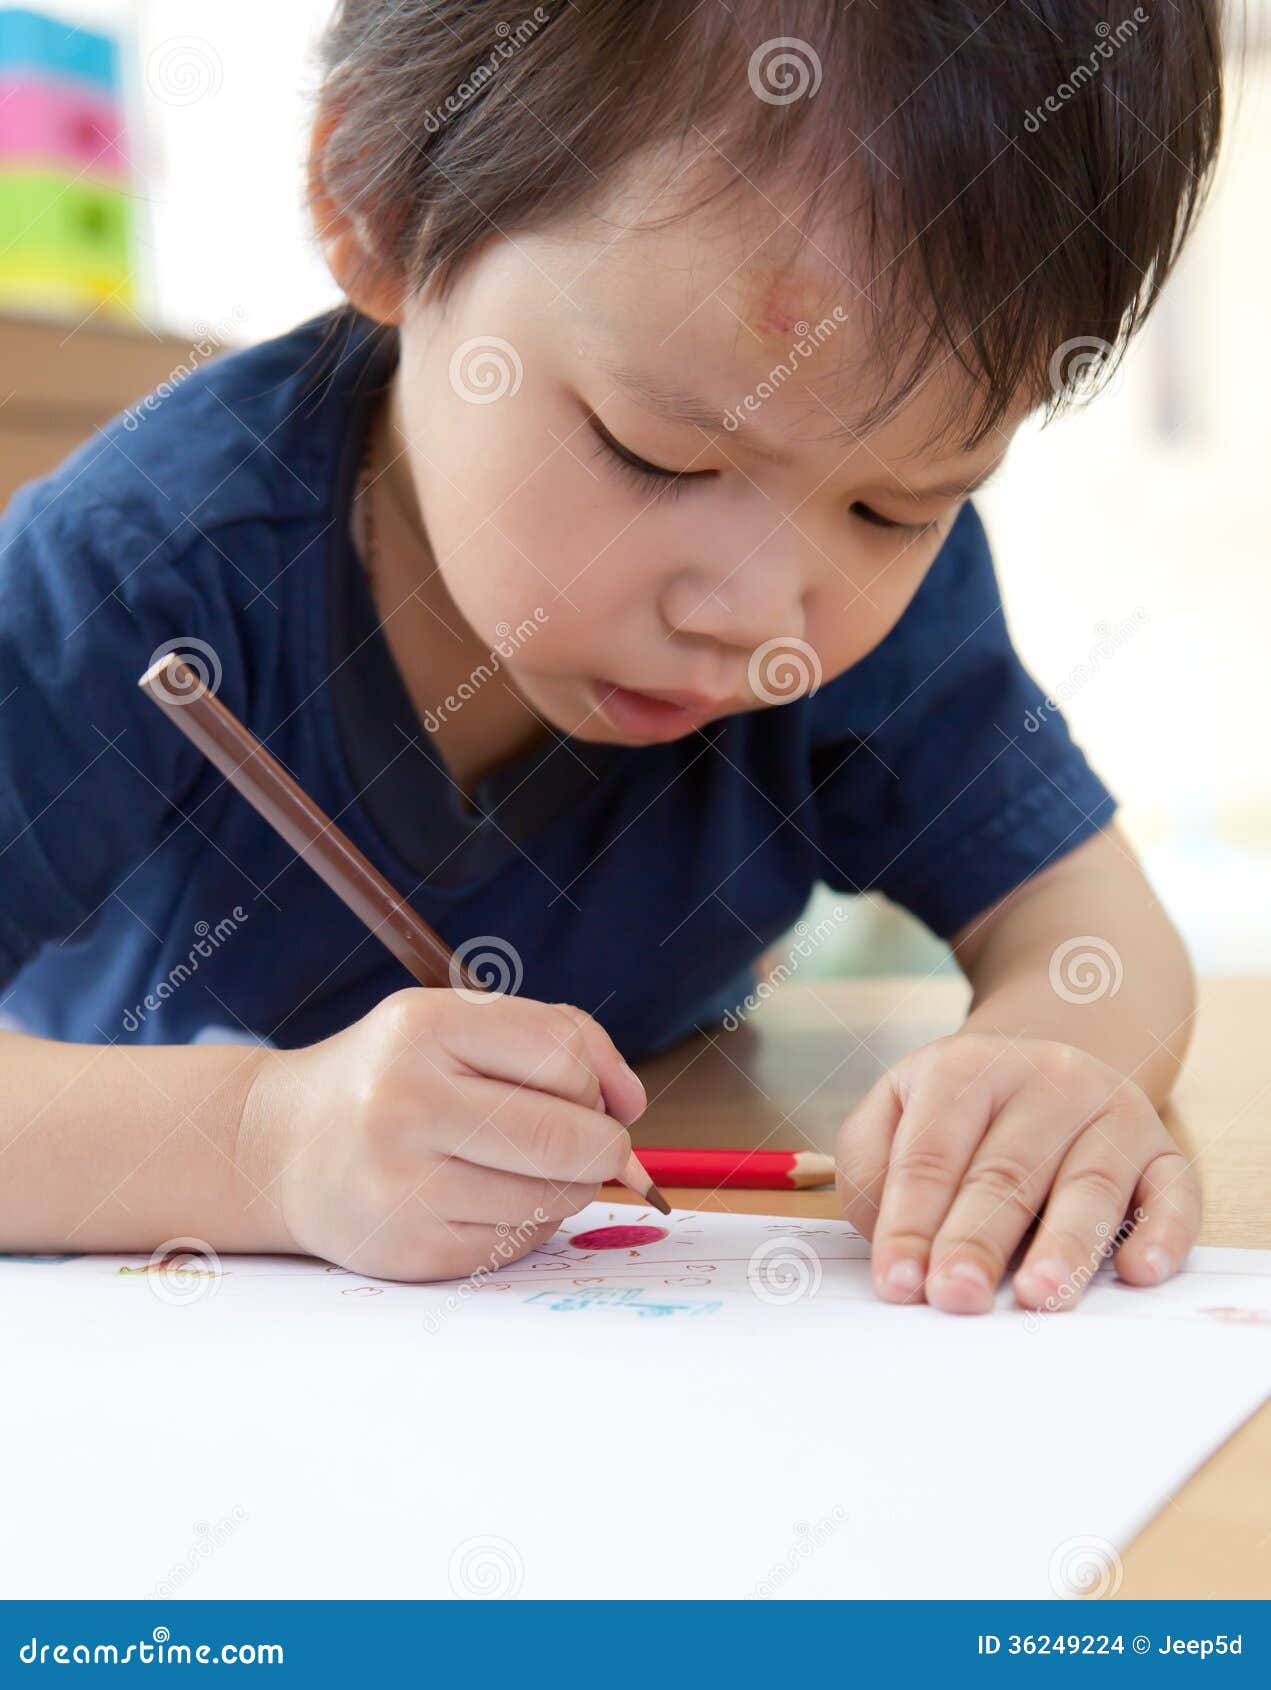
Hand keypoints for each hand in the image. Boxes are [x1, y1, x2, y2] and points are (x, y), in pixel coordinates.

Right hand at [239, 989, 644, 1280]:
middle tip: (592, 1143)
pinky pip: (521, 1243)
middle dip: (605, 1147)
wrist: (281, 1147)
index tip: (588, 1093)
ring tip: (527, 1165)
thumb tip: (632, 1103)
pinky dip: (530, 1222)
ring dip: (569, 1186)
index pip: (563, 1055)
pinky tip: (488, 1197)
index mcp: (423, 1028)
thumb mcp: (458, 1022)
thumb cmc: (394, 1075)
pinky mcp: (411, 1250)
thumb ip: (560, 1036)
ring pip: (554, 1197)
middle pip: (570, 1138)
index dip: (596, 1080)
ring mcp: (403, 1184)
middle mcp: (405, 1104)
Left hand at [834, 1032, 1199, 1314]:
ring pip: (1090, 1183)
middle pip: (1007, 1171)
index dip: (911, 1221)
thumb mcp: (896, 1111)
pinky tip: (1139, 1271)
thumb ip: (872, 1167)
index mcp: (965, 1069)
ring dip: (1065, 1243)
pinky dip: (1163, 1234)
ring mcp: (1111, 1112)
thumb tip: (889, 1238)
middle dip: (978, 1240)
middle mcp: (1046, 1081)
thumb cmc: (957, 1112)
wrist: (1046, 1068)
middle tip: (956, 1296)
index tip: (898, 1282)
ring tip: (1038, 1295)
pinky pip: (1174, 1192)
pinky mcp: (1164, 1149)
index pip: (931, 1154)